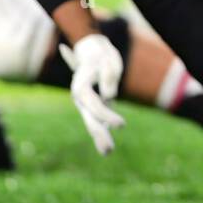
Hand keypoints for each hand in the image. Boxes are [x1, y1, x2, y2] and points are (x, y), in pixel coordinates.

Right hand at [58, 34, 125, 154]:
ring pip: (92, 121)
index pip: (96, 106)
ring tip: (108, 152)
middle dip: (100, 134)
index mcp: (81, 87)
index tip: (122, 126)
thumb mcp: (108, 61)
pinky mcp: (93, 103)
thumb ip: (108, 78)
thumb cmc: (101, 55)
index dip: (108, 117)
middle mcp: (80, 97)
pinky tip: (105, 144)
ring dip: (100, 136)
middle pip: (90, 118)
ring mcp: (85, 102)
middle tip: (109, 151)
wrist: (92, 50)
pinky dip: (102, 129)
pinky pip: (97, 118)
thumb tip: (109, 96)